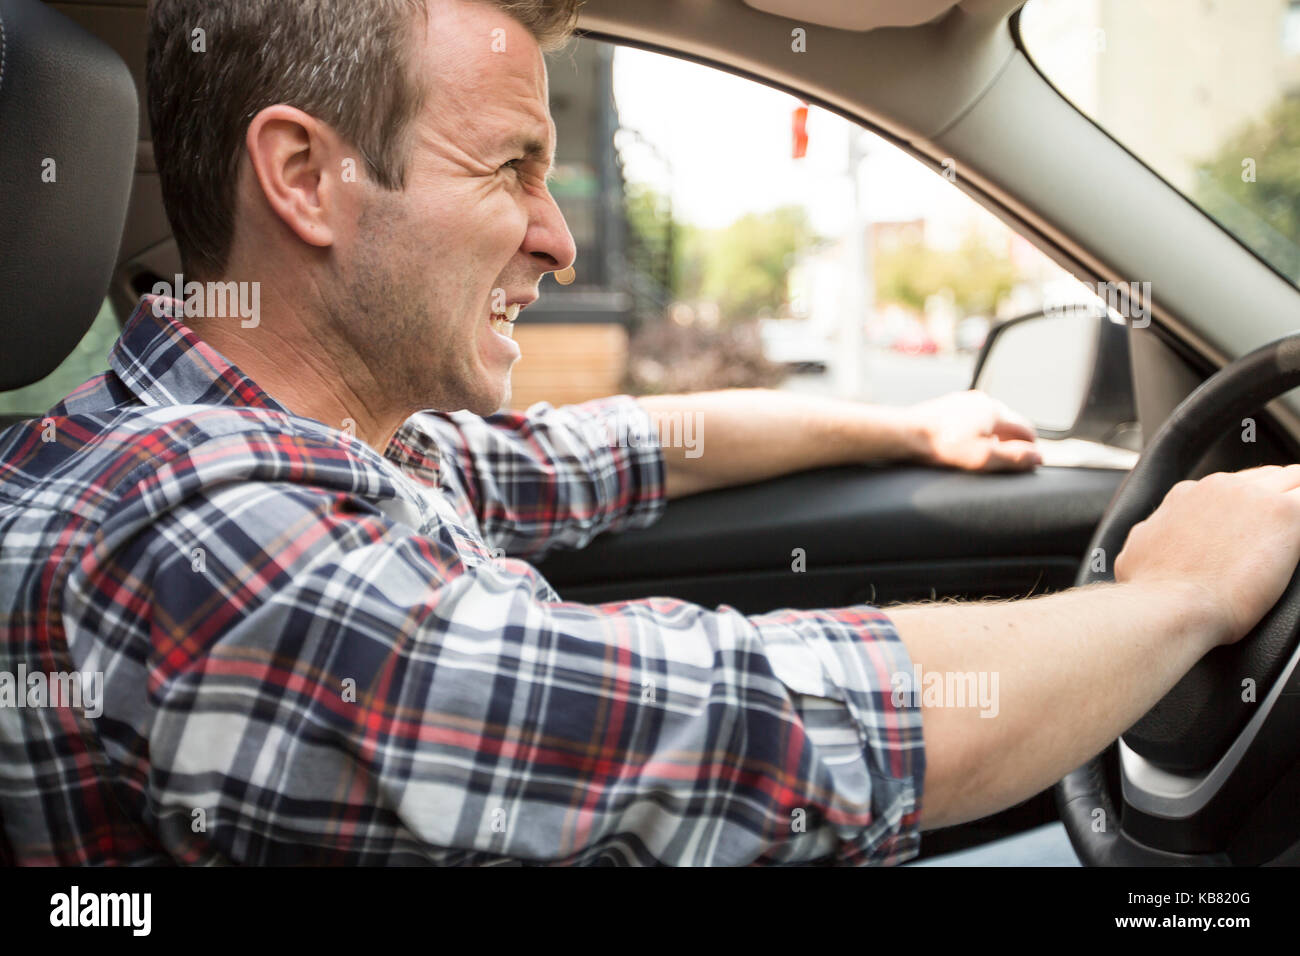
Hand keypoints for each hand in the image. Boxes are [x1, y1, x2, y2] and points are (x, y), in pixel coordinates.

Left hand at [906, 390, 1041, 471]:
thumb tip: (1038, 458)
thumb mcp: (983, 458)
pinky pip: (971, 418)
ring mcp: (964, 400)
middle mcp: (983, 400)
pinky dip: (976, 431)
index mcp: (996, 411)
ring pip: (990, 419)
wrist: (905, 433)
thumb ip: (1013, 458)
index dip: (1031, 448)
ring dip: (994, 436)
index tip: (1029, 462)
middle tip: (1006, 461)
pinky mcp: (949, 405)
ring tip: (985, 454)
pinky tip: (964, 444)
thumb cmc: (942, 447)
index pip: (1026, 429)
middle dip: (1012, 441)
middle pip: (1009, 422)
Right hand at [1114, 465, 1299, 646]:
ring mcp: (1252, 496)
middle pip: (1263, 477)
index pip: (1227, 486)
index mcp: (1185, 496)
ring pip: (1293, 478)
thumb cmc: (1153, 592)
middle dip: (1275, 495)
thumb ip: (1151, 537)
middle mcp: (1218, 488)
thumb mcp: (1135, 554)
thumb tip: (1148, 540)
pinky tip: (1298, 534)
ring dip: (1297, 498)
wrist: (1171, 606)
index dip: (1243, 504)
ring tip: (1292, 528)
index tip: (1249, 524)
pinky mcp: (1284, 514)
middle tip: (1278, 527)